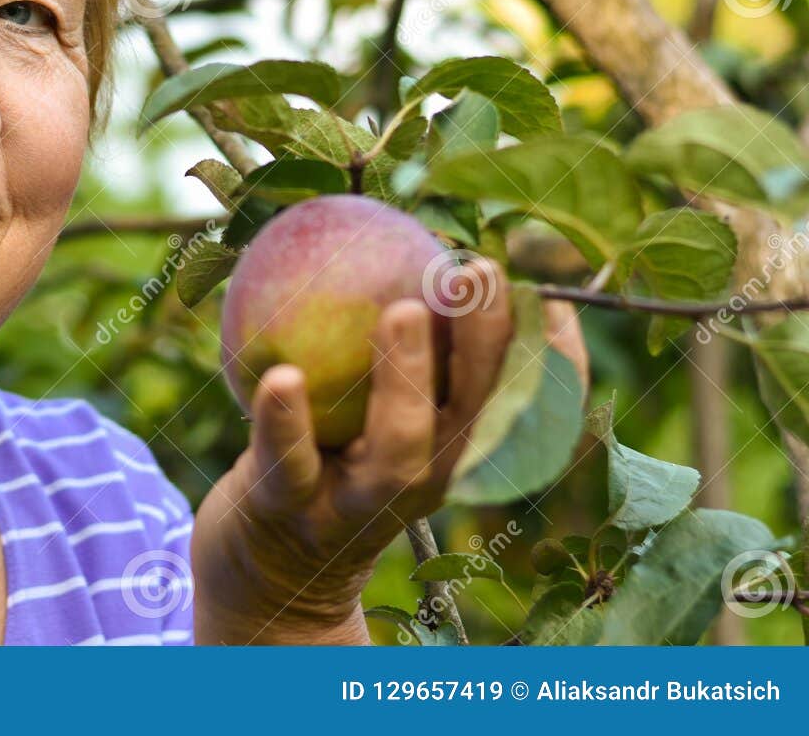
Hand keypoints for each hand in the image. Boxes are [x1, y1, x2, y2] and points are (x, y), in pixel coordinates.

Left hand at [191, 260, 587, 644]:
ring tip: (401, 310)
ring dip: (405, 378)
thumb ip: (405, 349)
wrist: (271, 567)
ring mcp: (360, 502)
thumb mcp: (378, 407)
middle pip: (472, 416)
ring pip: (399, 449)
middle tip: (477, 273)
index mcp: (452, 448)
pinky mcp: (292, 510)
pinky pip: (289, 462)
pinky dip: (285, 420)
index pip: (522, 404)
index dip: (551, 356)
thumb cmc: (333, 457)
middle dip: (483, 346)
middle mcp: (423, 479)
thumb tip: (433, 254)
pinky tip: (278, 374)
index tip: (546, 292)